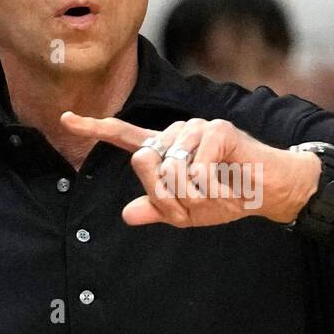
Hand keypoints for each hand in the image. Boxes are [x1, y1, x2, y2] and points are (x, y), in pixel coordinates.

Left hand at [59, 112, 321, 227]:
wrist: (268, 193)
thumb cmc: (229, 197)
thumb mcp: (189, 212)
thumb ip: (159, 209)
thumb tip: (128, 214)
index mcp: (166, 148)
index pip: (124, 136)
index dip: (93, 128)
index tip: (65, 119)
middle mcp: (176, 132)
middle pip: (145, 165)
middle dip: (168, 197)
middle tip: (196, 203)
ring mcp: (196, 128)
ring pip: (171, 172)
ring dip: (193, 197)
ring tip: (216, 192)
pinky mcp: (217, 131)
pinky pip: (197, 172)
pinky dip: (212, 190)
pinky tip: (228, 185)